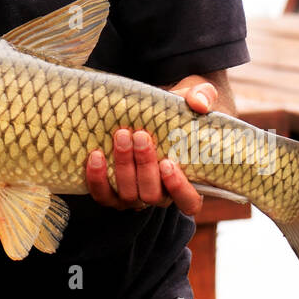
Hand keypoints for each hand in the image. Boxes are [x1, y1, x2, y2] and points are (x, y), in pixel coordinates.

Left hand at [85, 80, 217, 215]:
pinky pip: (102, 194)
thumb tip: (199, 103)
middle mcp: (160, 193)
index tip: (168, 163)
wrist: (145, 110)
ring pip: (128, 194)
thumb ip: (202, 96)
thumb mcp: (192, 96)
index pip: (189, 202)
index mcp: (186, 180)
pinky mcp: (110, 193)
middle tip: (140, 136)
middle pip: (153, 195)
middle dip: (145, 166)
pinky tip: (96, 155)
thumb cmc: (175, 110)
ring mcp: (134, 196)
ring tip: (121, 136)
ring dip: (123, 165)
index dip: (179, 189)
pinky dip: (97, 178)